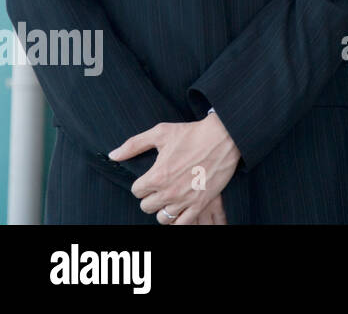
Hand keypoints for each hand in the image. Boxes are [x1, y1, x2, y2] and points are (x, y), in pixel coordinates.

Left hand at [110, 111, 240, 224]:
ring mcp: (185, 199)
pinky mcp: (200, 203)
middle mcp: (169, 191)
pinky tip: (180, 209)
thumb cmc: (192, 133)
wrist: (225, 136)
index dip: (142, 184)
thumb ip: (134, 145)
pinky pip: (182, 224)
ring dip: (163, 209)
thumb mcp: (161, 132)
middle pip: (147, 207)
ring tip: (170, 197)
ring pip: (162, 218)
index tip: (151, 177)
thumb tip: (113, 155)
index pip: (136, 192)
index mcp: (157, 175)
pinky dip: (178, 220)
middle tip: (161, 186)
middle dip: (151, 197)